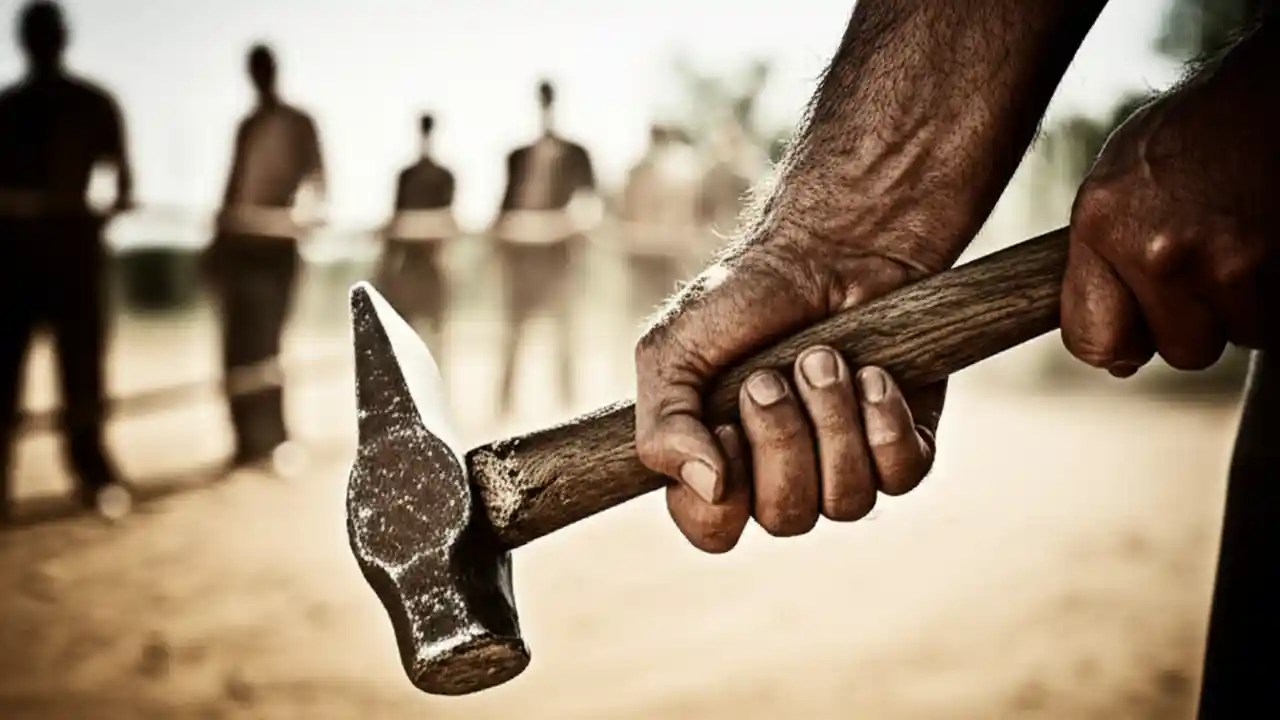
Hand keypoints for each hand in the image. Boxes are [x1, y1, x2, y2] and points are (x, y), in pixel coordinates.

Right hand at [634, 212, 951, 552]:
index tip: (722, 425)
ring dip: (832, 422)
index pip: (713, 532)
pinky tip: (875, 373)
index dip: (721, 496)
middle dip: (781, 439)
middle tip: (773, 374)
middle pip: (786, 518)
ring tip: (824, 359)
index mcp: (719, 467)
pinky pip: (900, 475)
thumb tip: (708, 489)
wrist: (830, 248)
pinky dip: (885, 422)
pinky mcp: (901, 446)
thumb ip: (662, 426)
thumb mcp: (674, 352)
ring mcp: (843, 467)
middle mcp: (782, 478)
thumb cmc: (743, 299)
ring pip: (845, 504)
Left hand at [1062, 31, 1279, 372]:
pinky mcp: (1279, 264)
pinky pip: (1277, 318)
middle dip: (1197, 321)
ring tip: (1240, 242)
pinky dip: (1276, 291)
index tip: (1135, 329)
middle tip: (1207, 264)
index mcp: (1103, 226)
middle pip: (1181, 351)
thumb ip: (1100, 266)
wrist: (1266, 94)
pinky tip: (1265, 242)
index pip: (1093, 340)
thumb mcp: (1115, 184)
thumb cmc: (1191, 136)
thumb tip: (1115, 359)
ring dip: (1243, 304)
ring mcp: (1227, 260)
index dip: (1119, 344)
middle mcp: (1159, 249)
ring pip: (1239, 336)